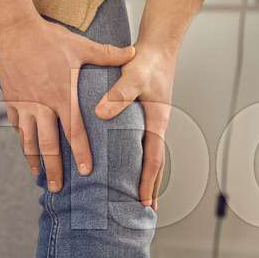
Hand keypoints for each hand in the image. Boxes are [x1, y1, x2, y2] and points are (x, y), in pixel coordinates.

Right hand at [0, 0, 135, 191]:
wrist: (12, 30)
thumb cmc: (48, 38)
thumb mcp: (80, 45)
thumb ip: (107, 54)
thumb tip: (133, 52)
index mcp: (61, 95)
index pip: (74, 131)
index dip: (80, 152)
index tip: (86, 171)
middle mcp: (41, 105)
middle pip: (48, 144)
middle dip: (53, 168)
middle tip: (57, 187)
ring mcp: (24, 104)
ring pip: (28, 140)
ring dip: (34, 160)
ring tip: (38, 175)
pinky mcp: (11, 99)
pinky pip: (17, 125)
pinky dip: (22, 139)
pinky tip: (26, 148)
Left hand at [93, 39, 177, 208]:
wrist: (157, 46)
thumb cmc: (147, 61)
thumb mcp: (133, 76)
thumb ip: (118, 94)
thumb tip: (101, 114)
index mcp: (157, 122)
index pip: (154, 159)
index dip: (147, 182)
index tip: (143, 202)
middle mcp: (155, 126)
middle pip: (154, 164)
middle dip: (149, 187)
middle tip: (144, 212)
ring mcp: (150, 122)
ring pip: (147, 155)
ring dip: (143, 176)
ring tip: (135, 196)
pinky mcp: (141, 116)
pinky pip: (139, 143)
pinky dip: (134, 158)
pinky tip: (123, 164)